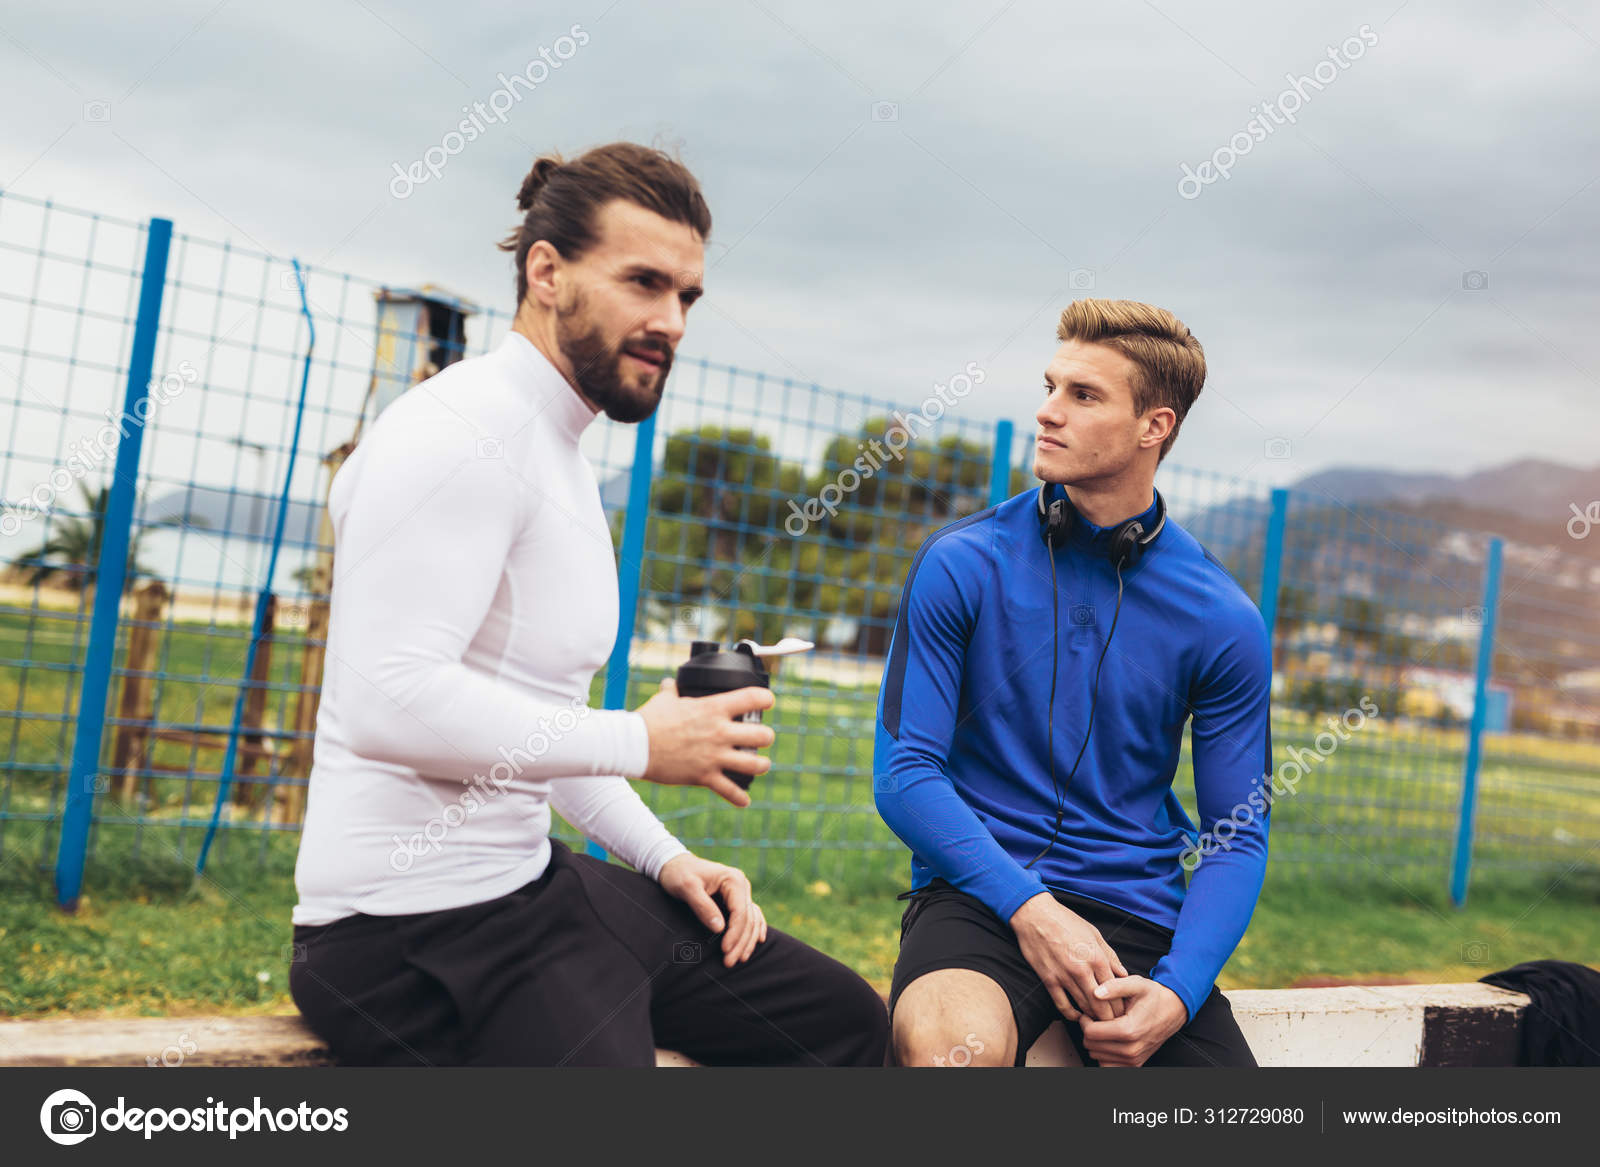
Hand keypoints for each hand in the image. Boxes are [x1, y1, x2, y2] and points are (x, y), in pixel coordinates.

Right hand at [635, 677, 775, 806]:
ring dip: (761, 765)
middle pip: (763, 735)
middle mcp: (720, 732)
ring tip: (761, 764)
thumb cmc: (649, 720)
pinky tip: (744, 800)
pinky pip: (730, 791)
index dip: (765, 699)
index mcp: (713, 709)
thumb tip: (670, 684)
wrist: (635, 746)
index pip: (752, 698)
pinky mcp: (705, 776)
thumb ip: (673, 691)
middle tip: (762, 738)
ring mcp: (714, 756)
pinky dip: (739, 798)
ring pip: (755, 764)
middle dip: (766, 737)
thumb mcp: (665, 699)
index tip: (767, 701)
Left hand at [657, 853, 767, 967]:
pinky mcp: (736, 899)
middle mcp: (742, 885)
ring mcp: (741, 892)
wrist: (675, 864)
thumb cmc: (678, 874)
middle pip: (748, 919)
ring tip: (739, 960)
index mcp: (733, 879)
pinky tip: (759, 941)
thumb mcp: (686, 887)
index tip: (725, 950)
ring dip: (748, 941)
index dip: (735, 933)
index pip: (741, 911)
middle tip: (729, 962)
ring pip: (752, 920)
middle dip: (741, 943)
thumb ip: (702, 906)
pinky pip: (751, 916)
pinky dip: (755, 930)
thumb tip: (719, 929)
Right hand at [1009, 892, 1129, 1022]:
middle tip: (1114, 1024)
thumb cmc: (1065, 920)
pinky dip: (1071, 1014)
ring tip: (1099, 1023)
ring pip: (1083, 1006)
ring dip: (1092, 1018)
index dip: (1121, 1004)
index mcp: (1096, 956)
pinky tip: (1077, 1016)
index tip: (1123, 1011)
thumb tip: (1123, 973)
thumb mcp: (1093, 933)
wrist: (1035, 915)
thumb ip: (1109, 955)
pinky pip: (1062, 1005)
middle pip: (1101, 1004)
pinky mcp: (1049, 979)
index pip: (1115, 990)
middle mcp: (1082, 969)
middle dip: (1110, 1017)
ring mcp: (1064, 976)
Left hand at [1078, 976, 1188, 1066]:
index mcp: (1129, 1030)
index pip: (1091, 1033)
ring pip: (1097, 1057)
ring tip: (1104, 1027)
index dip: (1085, 1021)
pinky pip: (1108, 1065)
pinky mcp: (1135, 1064)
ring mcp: (1134, 1059)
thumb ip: (1115, 986)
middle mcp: (1131, 1049)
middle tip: (1096, 1018)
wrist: (1173, 1010)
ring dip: (1096, 1043)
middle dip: (1089, 1031)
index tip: (1088, 1012)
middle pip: (1091, 1046)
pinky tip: (1109, 1039)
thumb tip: (1095, 993)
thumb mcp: (1137, 984)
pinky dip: (1104, 1053)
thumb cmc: (1154, 996)